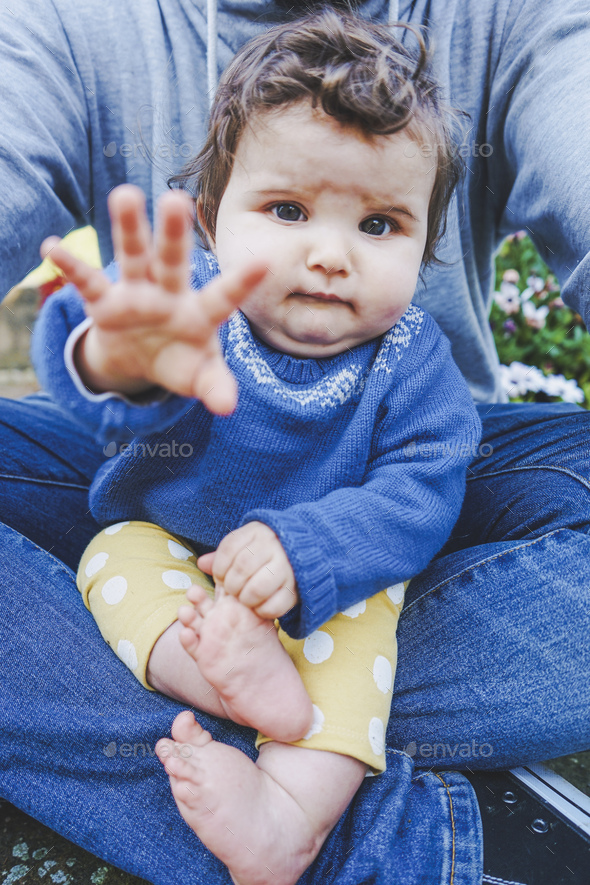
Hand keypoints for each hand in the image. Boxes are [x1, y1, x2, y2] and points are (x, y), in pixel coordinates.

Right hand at [40, 184, 266, 414]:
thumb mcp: (198, 377)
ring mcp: (136, 293)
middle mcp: (169, 293)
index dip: (242, 283)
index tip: (265, 262)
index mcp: (199, 313)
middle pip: (173, 261)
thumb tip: (227, 407)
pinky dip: (69, 265)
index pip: (223, 297)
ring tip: (124, 195)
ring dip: (128, 228)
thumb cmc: (181, 361)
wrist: (143, 359)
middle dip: (173, 233)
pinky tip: (52, 247)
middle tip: (176, 198)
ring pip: (133, 256)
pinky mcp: (105, 300)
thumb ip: (214, 386)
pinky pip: (86, 280)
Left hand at [197, 522, 298, 618]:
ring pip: (258, 587)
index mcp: (257, 532)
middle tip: (232, 591)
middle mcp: (274, 546)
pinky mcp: (296, 588)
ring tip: (245, 599)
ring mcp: (288, 567)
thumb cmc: (265, 551)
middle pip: (242, 567)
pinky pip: (275, 605)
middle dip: (231, 585)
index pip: (229, 548)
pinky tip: (259, 606)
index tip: (220, 577)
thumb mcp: (245, 545)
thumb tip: (202, 564)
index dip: (219, 567)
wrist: (305, 551)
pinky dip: (263, 610)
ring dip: (245, 598)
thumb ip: (224, 556)